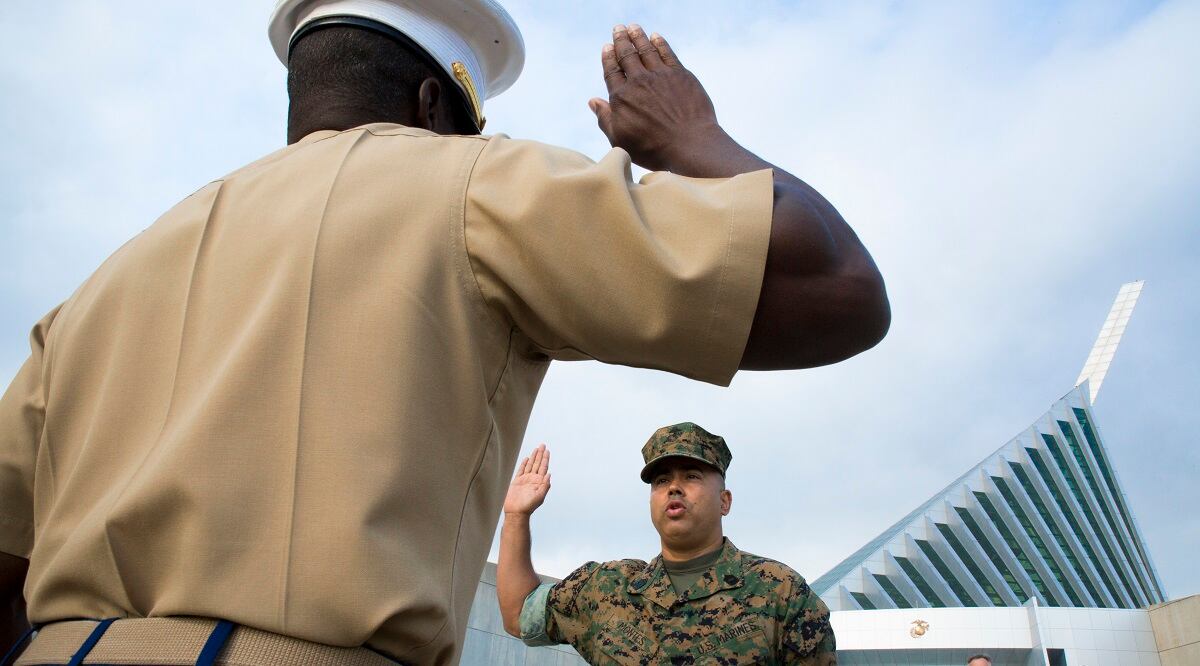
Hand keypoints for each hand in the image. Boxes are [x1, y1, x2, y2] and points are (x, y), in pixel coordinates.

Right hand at [504, 444, 551, 515]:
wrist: (516, 512)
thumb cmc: (528, 506)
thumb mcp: (540, 496)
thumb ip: (545, 485)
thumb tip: (549, 474)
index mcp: (539, 482)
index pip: (543, 467)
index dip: (545, 459)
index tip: (547, 450)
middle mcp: (533, 479)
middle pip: (537, 464)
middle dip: (540, 454)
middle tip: (543, 445)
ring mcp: (525, 480)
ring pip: (530, 465)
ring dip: (533, 457)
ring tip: (536, 449)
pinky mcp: (517, 481)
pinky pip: (521, 470)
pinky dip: (524, 464)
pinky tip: (526, 458)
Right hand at [589, 24, 720, 171]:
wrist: (689, 144)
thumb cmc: (653, 148)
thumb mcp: (620, 139)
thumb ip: (605, 118)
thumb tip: (593, 101)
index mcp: (622, 97)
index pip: (612, 71)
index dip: (608, 57)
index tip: (607, 46)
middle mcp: (639, 81)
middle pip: (627, 55)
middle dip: (621, 40)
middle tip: (618, 28)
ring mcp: (660, 76)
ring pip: (646, 49)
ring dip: (638, 36)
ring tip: (633, 27)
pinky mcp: (680, 75)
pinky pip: (667, 53)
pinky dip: (660, 43)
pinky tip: (656, 36)